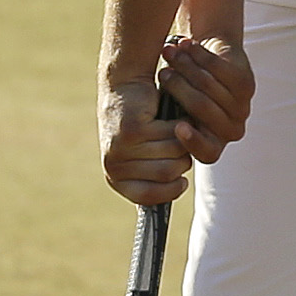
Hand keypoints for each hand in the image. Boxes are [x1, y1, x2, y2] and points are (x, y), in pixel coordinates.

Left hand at [99, 79, 195, 206]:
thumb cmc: (143, 125)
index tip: (181, 181)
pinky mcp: (133, 129)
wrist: (124, 86)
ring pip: (173, 154)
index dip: (171, 189)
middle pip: (168, 174)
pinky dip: (177, 123)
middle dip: (178, 158)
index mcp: (116, 178)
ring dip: (179, 139)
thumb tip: (169, 210)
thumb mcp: (148, 159)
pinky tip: (163, 116)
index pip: (151, 197)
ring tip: (167, 128)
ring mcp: (122, 148)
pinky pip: (173, 136)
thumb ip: (157, 179)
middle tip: (170, 142)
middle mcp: (114, 165)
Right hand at [156, 31, 254, 163]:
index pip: (206, 151)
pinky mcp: (246, 86)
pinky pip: (219, 68)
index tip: (177, 127)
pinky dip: (199, 54)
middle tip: (162, 72)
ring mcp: (241, 110)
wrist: (208, 64)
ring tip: (168, 51)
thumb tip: (138, 124)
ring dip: (185, 65)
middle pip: (201, 107)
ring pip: (208, 85)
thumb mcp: (169, 108)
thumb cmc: (181, 93)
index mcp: (212, 146)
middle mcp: (230, 132)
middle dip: (178, 86)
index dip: (192, 140)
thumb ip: (162, 117)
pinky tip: (185, 44)